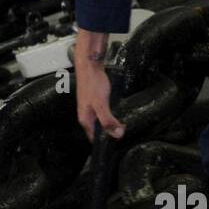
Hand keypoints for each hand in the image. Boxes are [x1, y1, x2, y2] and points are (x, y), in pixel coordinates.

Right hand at [74, 28, 124, 142]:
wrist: (90, 66)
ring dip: (111, 124)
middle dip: (110, 133)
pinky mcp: (94, 103)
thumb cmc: (93, 84)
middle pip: (98, 132)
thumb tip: (117, 135)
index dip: (106, 142)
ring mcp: (90, 109)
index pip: (95, 139)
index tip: (118, 140)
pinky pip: (103, 115)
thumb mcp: (101, 104)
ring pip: (101, 123)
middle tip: (123, 130)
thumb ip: (108, 120)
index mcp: (85, 120)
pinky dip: (110, 116)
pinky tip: (117, 114)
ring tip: (122, 124)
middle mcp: (86, 116)